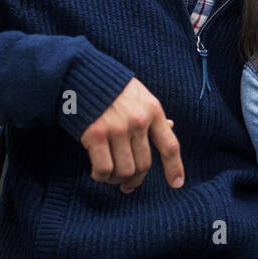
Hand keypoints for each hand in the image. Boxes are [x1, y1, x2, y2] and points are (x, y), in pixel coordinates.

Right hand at [79, 78, 183, 192]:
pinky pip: (104, 168)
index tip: (176, 184)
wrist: (80, 73)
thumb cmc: (112, 86)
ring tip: (111, 177)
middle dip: (136, 180)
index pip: (170, 146)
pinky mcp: (96, 135)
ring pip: (125, 170)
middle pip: (144, 164)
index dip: (175, 168)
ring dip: (117, 180)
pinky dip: (101, 176)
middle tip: (129, 185)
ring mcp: (117, 129)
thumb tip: (170, 126)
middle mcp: (138, 121)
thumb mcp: (140, 94)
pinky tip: (98, 173)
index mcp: (153, 111)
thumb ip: (153, 114)